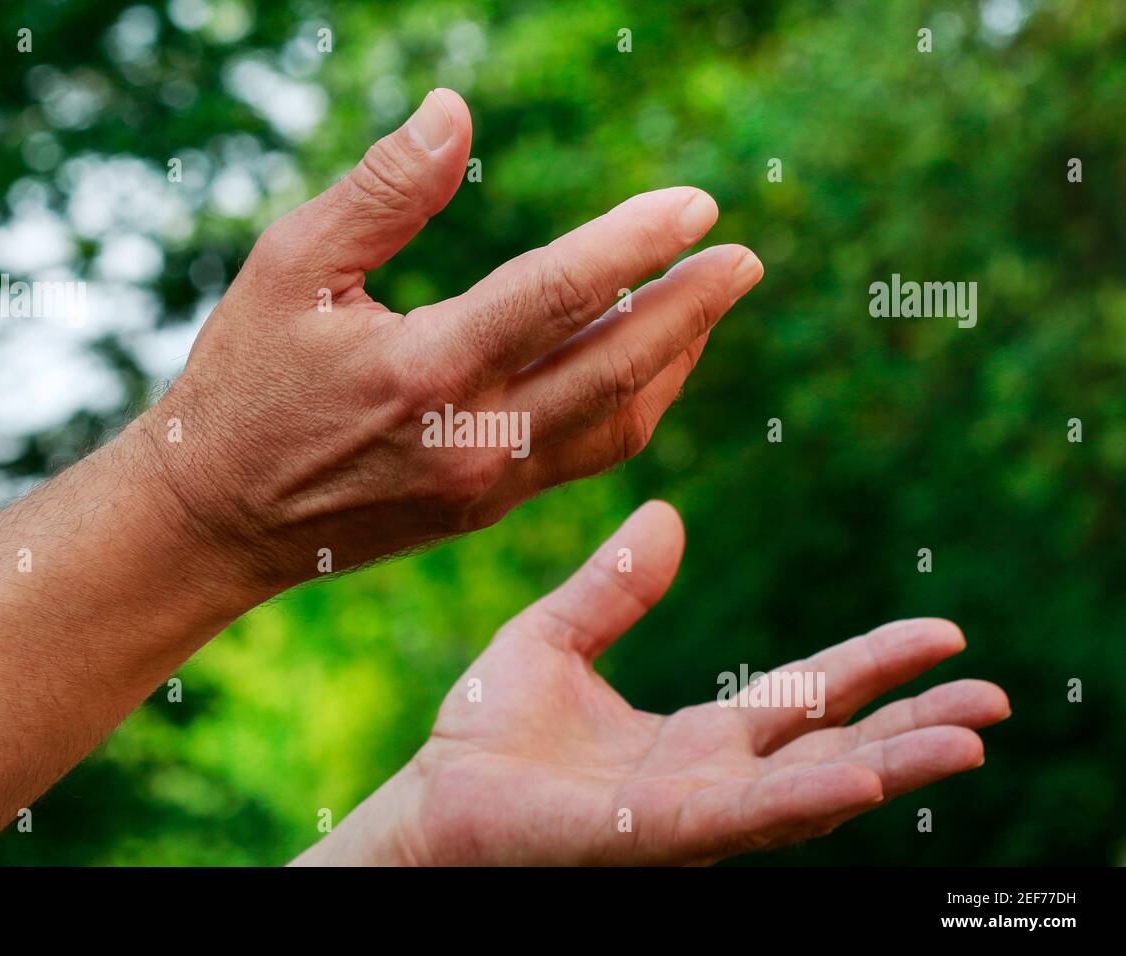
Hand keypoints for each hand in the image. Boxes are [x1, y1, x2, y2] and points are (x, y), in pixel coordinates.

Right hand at [138, 89, 762, 600]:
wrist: (217, 520)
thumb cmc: (242, 384)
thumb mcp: (289, 270)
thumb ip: (380, 193)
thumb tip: (455, 111)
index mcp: (424, 371)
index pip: (558, 293)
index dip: (636, 242)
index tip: (698, 203)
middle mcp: (472, 439)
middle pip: (618, 369)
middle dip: (693, 309)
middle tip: (745, 258)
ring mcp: (486, 485)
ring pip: (616, 423)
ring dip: (673, 360)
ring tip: (706, 304)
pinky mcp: (485, 510)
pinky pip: (586, 452)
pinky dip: (631, 403)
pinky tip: (643, 362)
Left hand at [297, 502, 1009, 864]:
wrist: (429, 802)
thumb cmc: (486, 735)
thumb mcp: (557, 640)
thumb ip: (616, 587)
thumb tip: (669, 516)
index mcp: (695, 738)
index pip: (806, 699)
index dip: (873, 667)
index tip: (941, 635)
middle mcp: (709, 782)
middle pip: (831, 750)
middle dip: (911, 728)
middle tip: (993, 700)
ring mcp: (688, 818)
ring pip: (809, 794)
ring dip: (890, 769)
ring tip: (967, 742)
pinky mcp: (652, 836)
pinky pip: (743, 821)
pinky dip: (807, 800)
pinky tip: (863, 778)